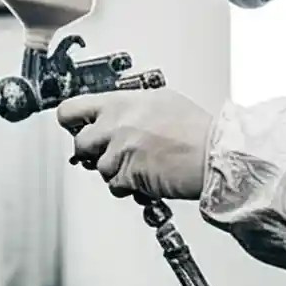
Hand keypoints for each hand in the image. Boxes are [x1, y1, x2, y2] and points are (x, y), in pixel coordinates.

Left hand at [57, 88, 213, 200]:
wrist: (213, 154)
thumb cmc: (196, 129)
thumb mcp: (161, 100)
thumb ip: (131, 105)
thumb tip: (115, 111)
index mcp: (120, 102)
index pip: (71, 109)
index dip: (72, 121)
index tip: (76, 125)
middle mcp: (115, 124)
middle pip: (79, 143)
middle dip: (92, 151)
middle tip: (108, 151)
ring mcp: (119, 150)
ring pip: (98, 167)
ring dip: (114, 170)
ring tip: (138, 164)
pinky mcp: (127, 174)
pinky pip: (114, 185)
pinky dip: (126, 186)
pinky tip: (144, 176)